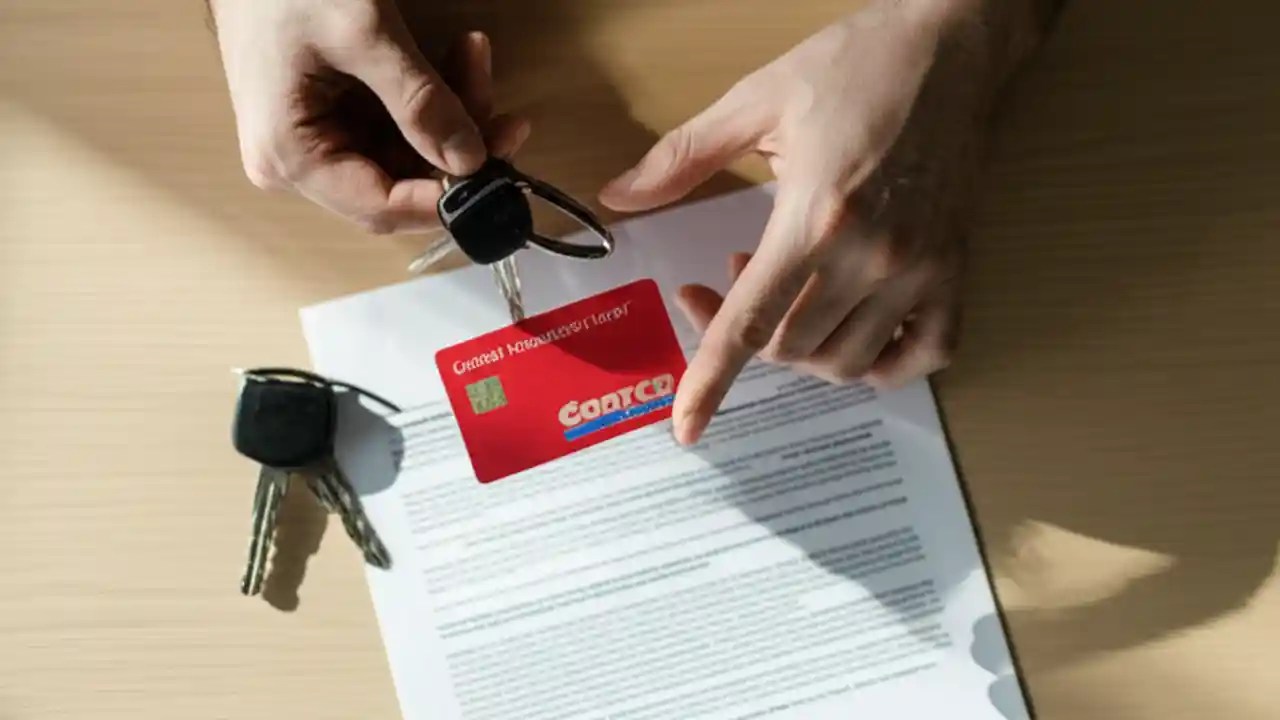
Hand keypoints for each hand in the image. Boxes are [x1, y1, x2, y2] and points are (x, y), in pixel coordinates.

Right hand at [210, 0, 528, 232]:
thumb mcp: (363, 35)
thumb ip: (420, 102)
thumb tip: (471, 160)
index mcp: (291, 157)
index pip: (382, 208)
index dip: (446, 199)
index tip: (500, 172)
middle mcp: (297, 163)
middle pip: (400, 181)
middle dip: (457, 147)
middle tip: (507, 114)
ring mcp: (313, 139)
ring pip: (406, 151)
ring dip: (452, 112)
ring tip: (475, 55)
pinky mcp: (330, 114)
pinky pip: (393, 123)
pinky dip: (430, 96)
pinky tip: (458, 57)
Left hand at [601, 0, 1016, 444]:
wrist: (954, 44)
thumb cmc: (856, 65)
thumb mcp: (757, 100)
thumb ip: (681, 157)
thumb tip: (617, 196)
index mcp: (815, 215)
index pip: (749, 323)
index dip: (711, 382)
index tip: (688, 427)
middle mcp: (872, 255)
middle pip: (790, 348)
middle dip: (744, 332)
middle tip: (728, 275)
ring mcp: (921, 270)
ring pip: (846, 361)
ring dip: (801, 346)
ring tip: (789, 290)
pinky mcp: (955, 270)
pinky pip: (922, 357)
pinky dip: (882, 364)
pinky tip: (852, 328)